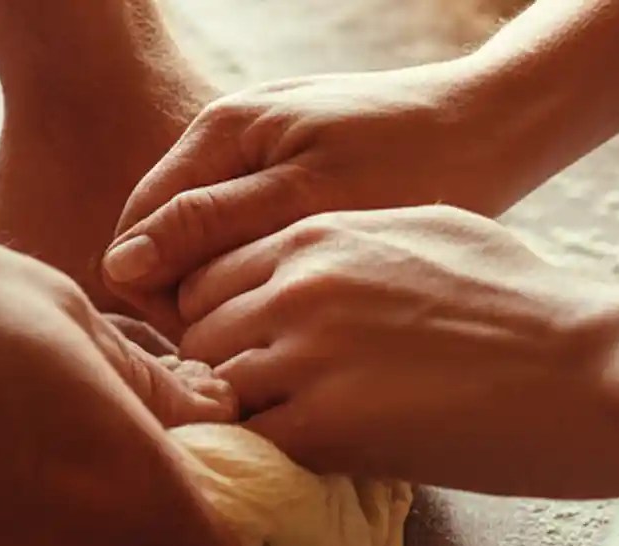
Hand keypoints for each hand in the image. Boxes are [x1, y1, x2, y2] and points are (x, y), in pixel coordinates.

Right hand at [102, 59, 538, 330]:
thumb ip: (211, 229)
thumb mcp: (308, 201)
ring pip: (204, 248)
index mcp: (217, 133)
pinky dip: (259, 277)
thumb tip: (119, 266)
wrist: (498, 124)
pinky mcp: (285, 179)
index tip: (217, 347)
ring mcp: (252, 159)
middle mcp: (222, 139)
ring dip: (227, 294)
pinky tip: (301, 304)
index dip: (159, 300)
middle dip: (192, 300)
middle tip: (256, 346)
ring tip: (282, 330)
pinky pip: (243, 240)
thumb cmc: (416, 162)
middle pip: (164, 243)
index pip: (137, 233)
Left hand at [174, 205, 618, 497]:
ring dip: (239, 415)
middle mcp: (295, 288)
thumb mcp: (424, 231)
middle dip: (215, 367)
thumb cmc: (522, 297)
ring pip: (214, 391)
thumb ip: (345, 241)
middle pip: (196, 335)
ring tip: (284, 429)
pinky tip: (308, 456)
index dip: (215, 317)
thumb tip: (303, 264)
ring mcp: (304, 357)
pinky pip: (252, 443)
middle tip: (255, 399)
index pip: (206, 276)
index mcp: (314, 235)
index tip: (241, 347)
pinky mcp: (325, 427)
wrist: (587, 367)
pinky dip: (267, 455)